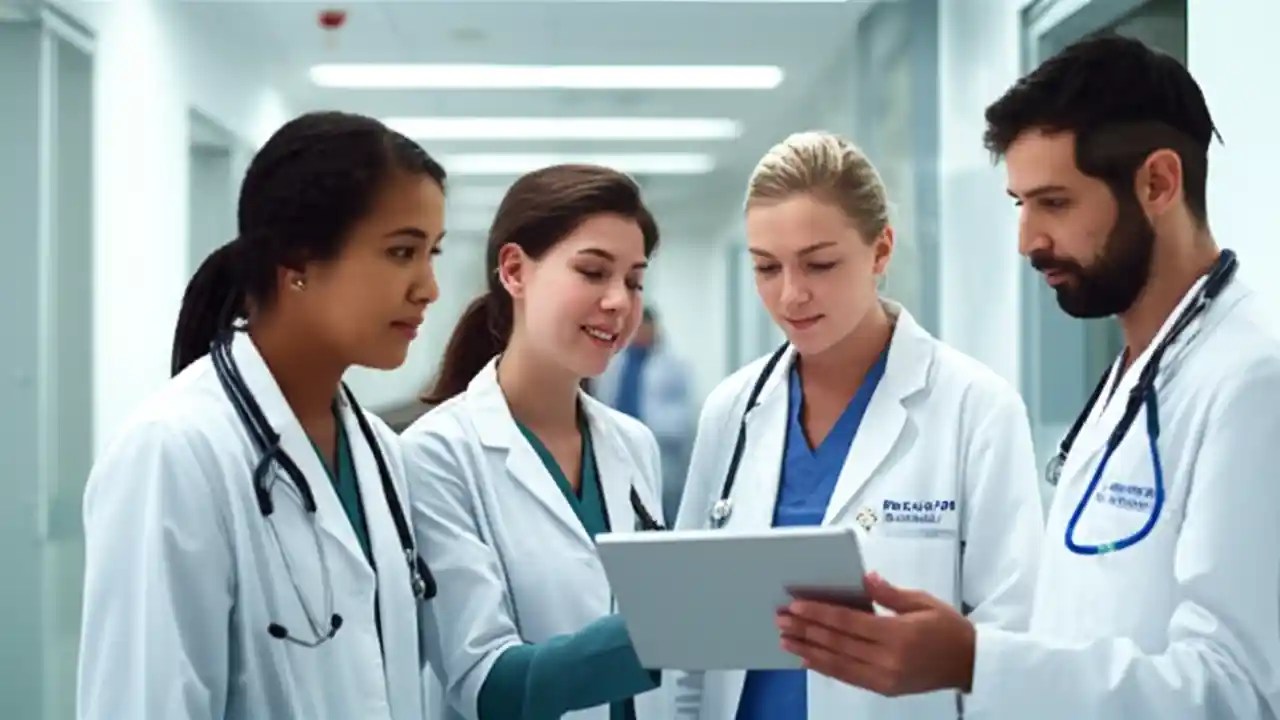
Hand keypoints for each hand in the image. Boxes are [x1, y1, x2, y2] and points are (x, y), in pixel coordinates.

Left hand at [777, 572, 974, 696]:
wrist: (971, 664)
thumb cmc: (948, 627)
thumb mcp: (922, 602)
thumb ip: (889, 594)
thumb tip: (864, 579)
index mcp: (898, 634)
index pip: (848, 622)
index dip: (819, 614)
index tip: (795, 606)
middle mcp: (888, 660)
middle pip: (837, 643)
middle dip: (806, 630)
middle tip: (780, 619)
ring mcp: (885, 678)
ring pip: (837, 664)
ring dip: (808, 650)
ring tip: (785, 640)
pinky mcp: (884, 689)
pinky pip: (848, 678)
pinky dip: (825, 668)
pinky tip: (808, 659)